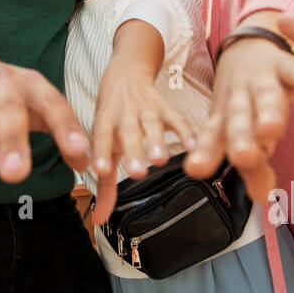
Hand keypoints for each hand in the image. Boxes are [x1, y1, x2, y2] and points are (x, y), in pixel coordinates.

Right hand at [0, 50, 88, 187]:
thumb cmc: (11, 96)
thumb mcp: (40, 107)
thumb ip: (62, 133)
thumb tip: (86, 164)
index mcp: (33, 84)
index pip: (53, 104)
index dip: (66, 127)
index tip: (77, 153)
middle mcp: (3, 81)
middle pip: (9, 108)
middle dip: (12, 140)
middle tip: (15, 175)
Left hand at [88, 66, 195, 225]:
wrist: (126, 72)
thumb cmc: (111, 116)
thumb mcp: (104, 142)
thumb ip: (105, 183)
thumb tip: (99, 220)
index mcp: (104, 121)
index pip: (100, 136)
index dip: (100, 152)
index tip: (99, 169)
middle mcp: (124, 114)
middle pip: (128, 132)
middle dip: (133, 151)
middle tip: (138, 172)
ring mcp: (145, 108)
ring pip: (151, 124)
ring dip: (156, 140)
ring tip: (161, 160)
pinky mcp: (165, 106)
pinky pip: (177, 118)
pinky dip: (186, 131)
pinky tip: (194, 147)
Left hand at [190, 34, 293, 203]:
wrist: (248, 45)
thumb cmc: (244, 100)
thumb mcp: (244, 132)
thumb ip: (254, 168)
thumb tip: (263, 200)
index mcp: (224, 119)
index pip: (213, 138)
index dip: (205, 153)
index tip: (195, 169)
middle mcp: (239, 100)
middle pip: (238, 119)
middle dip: (240, 138)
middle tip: (242, 157)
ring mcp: (262, 81)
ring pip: (265, 97)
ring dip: (268, 112)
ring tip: (270, 129)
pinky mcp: (285, 64)